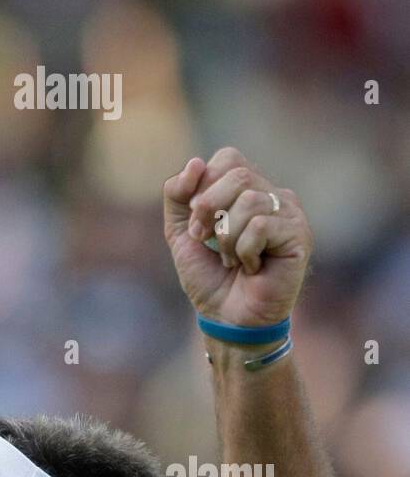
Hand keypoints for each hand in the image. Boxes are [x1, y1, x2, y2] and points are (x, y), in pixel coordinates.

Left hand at [163, 147, 312, 327]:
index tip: (195, 224)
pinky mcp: (299, 234)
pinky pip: (261, 226)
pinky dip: (244, 252)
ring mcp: (288, 213)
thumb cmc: (210, 278)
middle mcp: (271, 194)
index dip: (203, 187)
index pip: (227, 158)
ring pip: (248, 201)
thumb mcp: (181, 234)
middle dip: (209, 211)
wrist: (227, 319)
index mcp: (246, 189)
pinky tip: (253, 267)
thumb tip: (195, 163)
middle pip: (237, 174)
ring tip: (233, 260)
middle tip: (207, 241)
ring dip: (226, 239)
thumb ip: (177, 196)